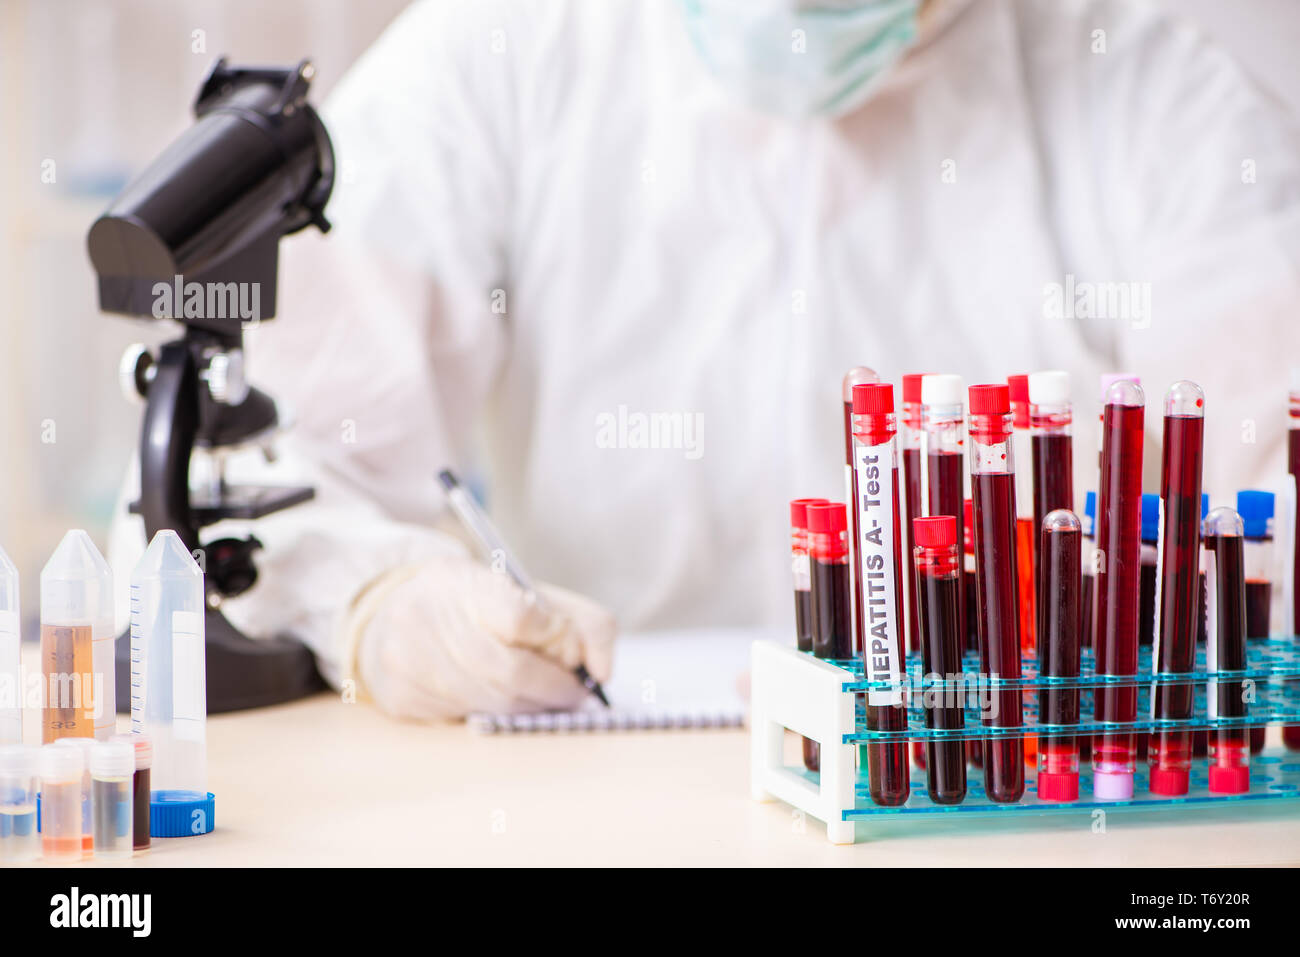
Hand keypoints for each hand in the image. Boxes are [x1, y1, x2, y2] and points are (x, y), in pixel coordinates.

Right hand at [354, 555, 615, 720]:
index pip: (522, 617)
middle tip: (574, 693)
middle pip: (513, 672)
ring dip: (531, 706)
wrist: (390, 612)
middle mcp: (427, 619)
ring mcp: (409, 663)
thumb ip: (581, 622)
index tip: (571, 650)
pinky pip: (468, 718)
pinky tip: (501, 699)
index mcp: (463, 582)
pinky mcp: (402, 698)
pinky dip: (496, 714)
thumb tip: (602, 671)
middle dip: (555, 688)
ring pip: (494, 702)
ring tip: (544, 696)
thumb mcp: (526, 592)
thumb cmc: (474, 603)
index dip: (556, 638)